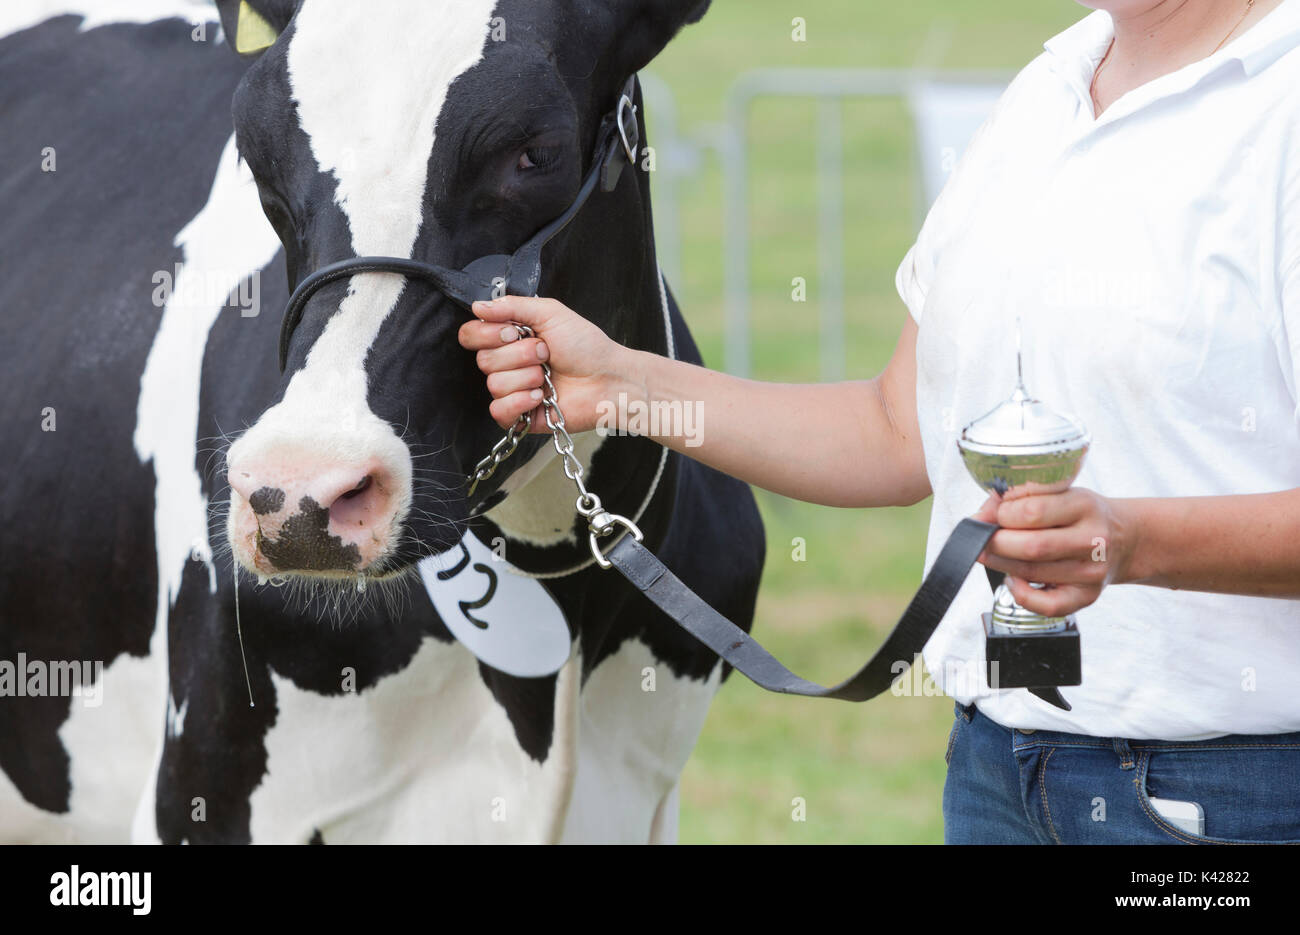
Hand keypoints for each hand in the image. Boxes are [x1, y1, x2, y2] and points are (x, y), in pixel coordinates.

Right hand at [458, 295, 636, 432]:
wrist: (609, 379)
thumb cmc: (587, 347)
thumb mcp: (551, 313)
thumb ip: (512, 305)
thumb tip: (478, 305)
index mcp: (511, 338)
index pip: (472, 335)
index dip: (487, 334)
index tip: (514, 332)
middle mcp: (509, 364)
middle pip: (483, 360)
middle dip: (519, 355)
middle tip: (544, 353)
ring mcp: (514, 390)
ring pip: (493, 384)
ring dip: (527, 377)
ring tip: (548, 376)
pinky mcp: (520, 415)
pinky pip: (499, 411)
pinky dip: (520, 402)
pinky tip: (540, 397)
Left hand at [971, 485, 1139, 616]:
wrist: (1125, 538)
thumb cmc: (1080, 514)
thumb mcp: (1058, 493)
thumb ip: (1018, 498)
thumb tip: (979, 518)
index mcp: (1084, 505)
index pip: (1032, 511)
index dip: (1001, 514)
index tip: (992, 515)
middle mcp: (1093, 539)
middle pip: (1031, 546)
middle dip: (995, 543)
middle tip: (981, 539)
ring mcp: (1092, 571)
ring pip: (1032, 573)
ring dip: (1000, 564)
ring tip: (991, 554)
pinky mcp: (1088, 596)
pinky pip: (1048, 605)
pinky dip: (1021, 595)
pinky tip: (1013, 580)